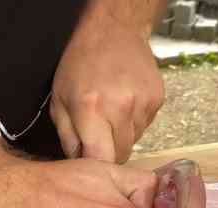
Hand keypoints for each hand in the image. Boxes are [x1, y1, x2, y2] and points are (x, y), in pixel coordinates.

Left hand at [50, 8, 164, 163]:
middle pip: (121, 155)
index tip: (91, 162)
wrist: (113, 30)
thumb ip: (68, 137)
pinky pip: (145, 126)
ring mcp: (143, 104)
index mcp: (92, 109)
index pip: (102, 159)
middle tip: (98, 135)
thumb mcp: (59, 100)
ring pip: (134, 141)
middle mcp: (121, 107)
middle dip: (108, 151)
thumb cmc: (80, 64)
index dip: (96, 166)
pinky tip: (124, 104)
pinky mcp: (157, 99)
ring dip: (122, 135)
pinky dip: (134, 122)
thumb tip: (79, 163)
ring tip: (111, 113)